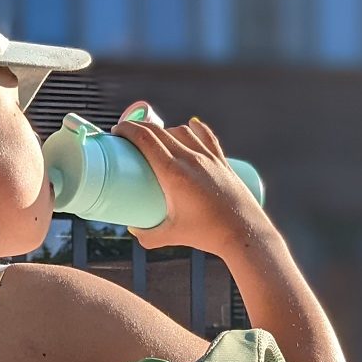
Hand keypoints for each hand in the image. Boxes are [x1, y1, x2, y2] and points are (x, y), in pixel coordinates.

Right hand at [111, 102, 266, 257]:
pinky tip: (190, 125)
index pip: (145, 139)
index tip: (118, 131)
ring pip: (181, 131)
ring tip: (157, 139)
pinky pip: (206, 137)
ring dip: (166, 130)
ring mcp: (207, 157)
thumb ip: (148, 236)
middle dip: (140, 127)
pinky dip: (194, 129)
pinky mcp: (221, 161)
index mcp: (173, 173)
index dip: (127, 129)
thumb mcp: (171, 236)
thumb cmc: (207, 234)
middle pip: (159, 132)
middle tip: (129, 135)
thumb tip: (133, 229)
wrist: (243, 232)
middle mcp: (190, 159)